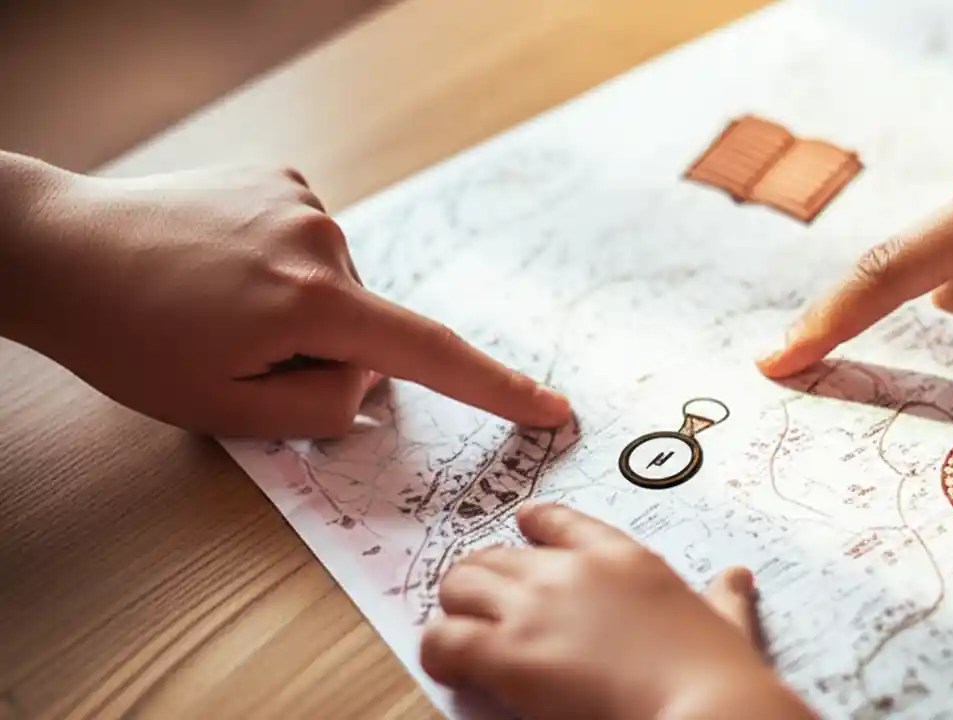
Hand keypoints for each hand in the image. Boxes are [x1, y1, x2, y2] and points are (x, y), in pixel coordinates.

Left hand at [2, 159, 570, 436]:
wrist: (60, 250)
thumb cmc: (130, 339)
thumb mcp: (227, 413)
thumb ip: (321, 410)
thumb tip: (366, 380)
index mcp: (311, 303)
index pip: (428, 354)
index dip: (496, 388)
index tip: (552, 407)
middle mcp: (321, 241)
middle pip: (368, 330)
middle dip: (326, 357)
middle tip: (241, 358)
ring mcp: (302, 202)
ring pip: (340, 288)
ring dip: (302, 312)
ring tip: (221, 307)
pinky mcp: (283, 178)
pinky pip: (313, 247)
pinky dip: (285, 270)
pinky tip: (227, 268)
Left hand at [420, 504, 814, 719]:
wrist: (706, 707)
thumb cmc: (717, 671)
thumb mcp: (726, 622)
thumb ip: (724, 597)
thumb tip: (739, 578)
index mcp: (621, 558)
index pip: (557, 521)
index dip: (531, 524)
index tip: (520, 528)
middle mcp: (569, 571)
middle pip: (494, 553)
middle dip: (483, 579)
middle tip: (483, 607)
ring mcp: (534, 609)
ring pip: (459, 585)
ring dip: (455, 610)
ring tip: (461, 636)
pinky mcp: (508, 654)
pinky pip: (444, 639)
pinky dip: (439, 652)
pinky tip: (451, 667)